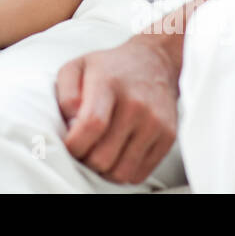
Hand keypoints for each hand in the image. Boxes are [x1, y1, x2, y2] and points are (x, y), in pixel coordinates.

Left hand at [55, 34, 181, 184]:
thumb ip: (66, 94)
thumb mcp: (77, 66)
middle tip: (83, 150)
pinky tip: (117, 154)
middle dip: (85, 160)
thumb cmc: (109, 68)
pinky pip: (140, 173)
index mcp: (109, 84)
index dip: (74, 144)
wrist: (154, 62)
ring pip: (121, 171)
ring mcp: (155, 122)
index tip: (69, 145)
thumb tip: (71, 126)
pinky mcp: (168, 136)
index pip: (91, 125)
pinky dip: (123, 171)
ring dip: (104, 170)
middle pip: (104, 156)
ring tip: (98, 153)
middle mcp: (135, 104)